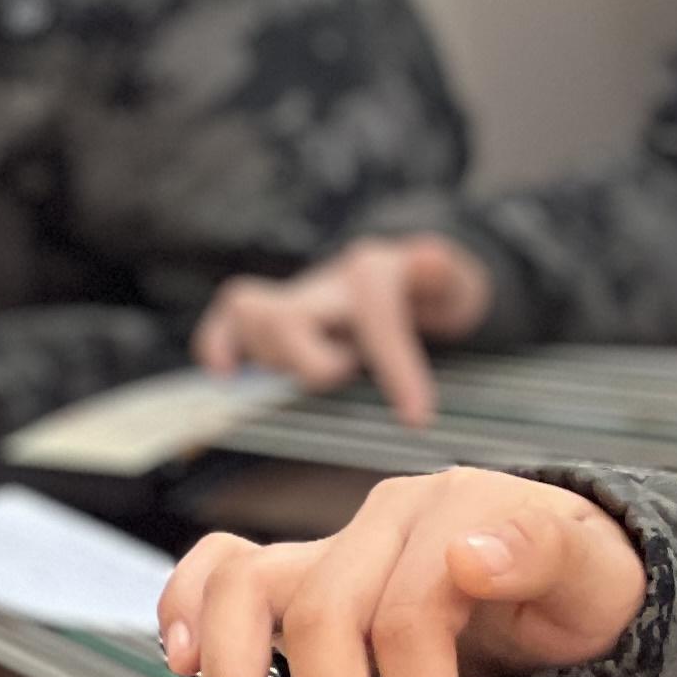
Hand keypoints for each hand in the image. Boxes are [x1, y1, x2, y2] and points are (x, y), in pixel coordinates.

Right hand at [158, 468, 646, 676]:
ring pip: (249, 590)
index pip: (409, 621)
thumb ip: (544, 554)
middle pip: (325, 617)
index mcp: (459, 508)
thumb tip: (469, 555)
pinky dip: (187, 606)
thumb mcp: (598, 573)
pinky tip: (179, 664)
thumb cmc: (582, 582)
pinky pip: (224, 570)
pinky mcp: (308, 575)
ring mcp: (340, 543)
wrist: (575, 570)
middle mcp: (388, 517)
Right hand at [193, 233, 493, 424]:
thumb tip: (430, 258)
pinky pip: (230, 316)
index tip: (417, 419)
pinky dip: (217, 342)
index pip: (375, 316)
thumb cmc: (436, 289)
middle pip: (289, 316)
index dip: (395, 371)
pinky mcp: (275, 312)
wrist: (415, 274)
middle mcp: (330, 279)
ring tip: (322, 366)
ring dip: (278, 360)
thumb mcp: (458, 282)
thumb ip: (445, 273)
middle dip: (313, 365)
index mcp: (378, 270)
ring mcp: (299, 293)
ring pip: (254, 317)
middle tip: (349, 374)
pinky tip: (226, 373)